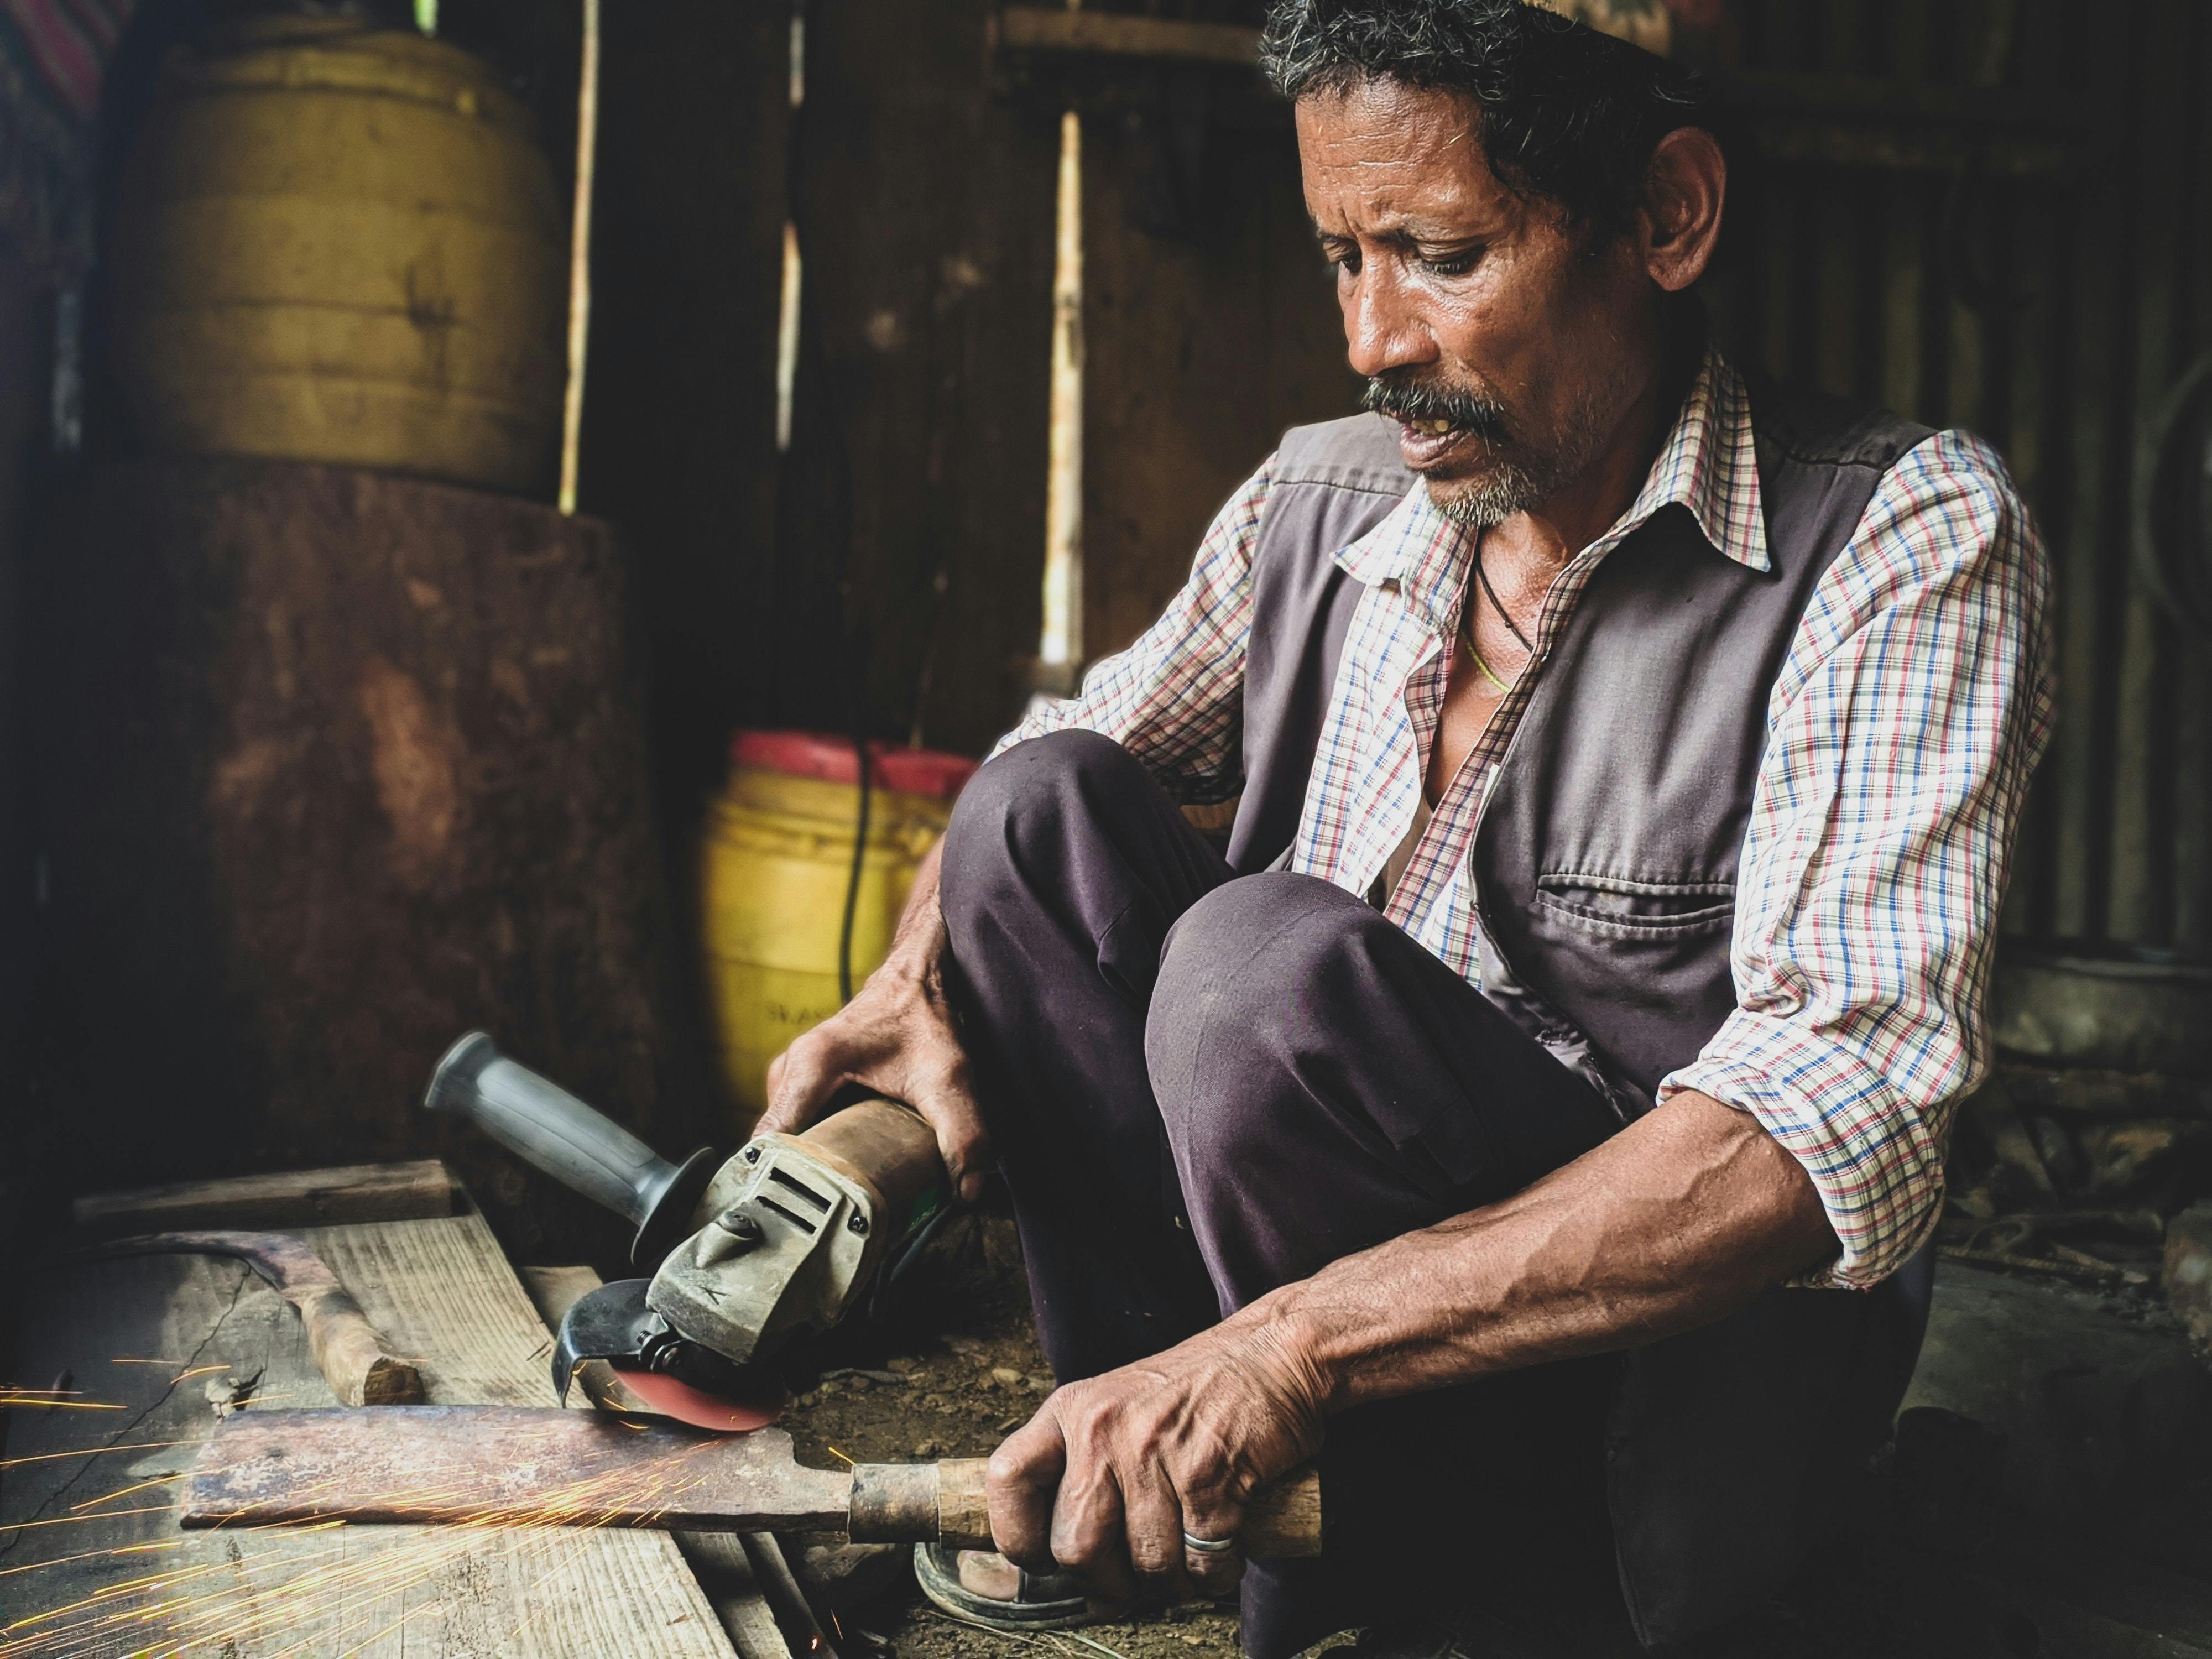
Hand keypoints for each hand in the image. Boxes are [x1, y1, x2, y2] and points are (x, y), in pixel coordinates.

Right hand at [759, 886, 990, 1200]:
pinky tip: (839, 1180)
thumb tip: (967, 1191)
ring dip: (806, 1174)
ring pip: (785, 1143)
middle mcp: (790, 1073)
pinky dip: (814, 1155)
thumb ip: (964, 1134)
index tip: (787, 1226)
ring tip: (833, 1212)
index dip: (774, 1188)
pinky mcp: (802, 1086)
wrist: (916, 977)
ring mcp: (792, 1079)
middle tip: (824, 1229)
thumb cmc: (924, 1017)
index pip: (770, 1145)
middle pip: (775, 1150)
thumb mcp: (951, 1077)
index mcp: (810, 1068)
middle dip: (795, 1191)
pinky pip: (796, 1131)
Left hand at [986, 1320, 1324, 1606]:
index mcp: (1072, 1411)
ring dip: (1171, 1585)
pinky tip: (1226, 1552)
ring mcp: (1154, 1451)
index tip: (1046, 1561)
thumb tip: (1062, 1564)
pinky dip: (1215, 1578)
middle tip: (1135, 1579)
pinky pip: (1201, 1566)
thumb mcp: (1119, 1407)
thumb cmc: (1198, 1393)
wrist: (1275, 1355)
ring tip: (1189, 1561)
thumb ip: (1085, 1467)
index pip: (1008, 1479)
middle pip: (1075, 1549)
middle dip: (1108, 1584)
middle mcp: (1103, 1428)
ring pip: (1145, 1567)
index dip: (1019, 1538)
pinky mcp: (1209, 1474)